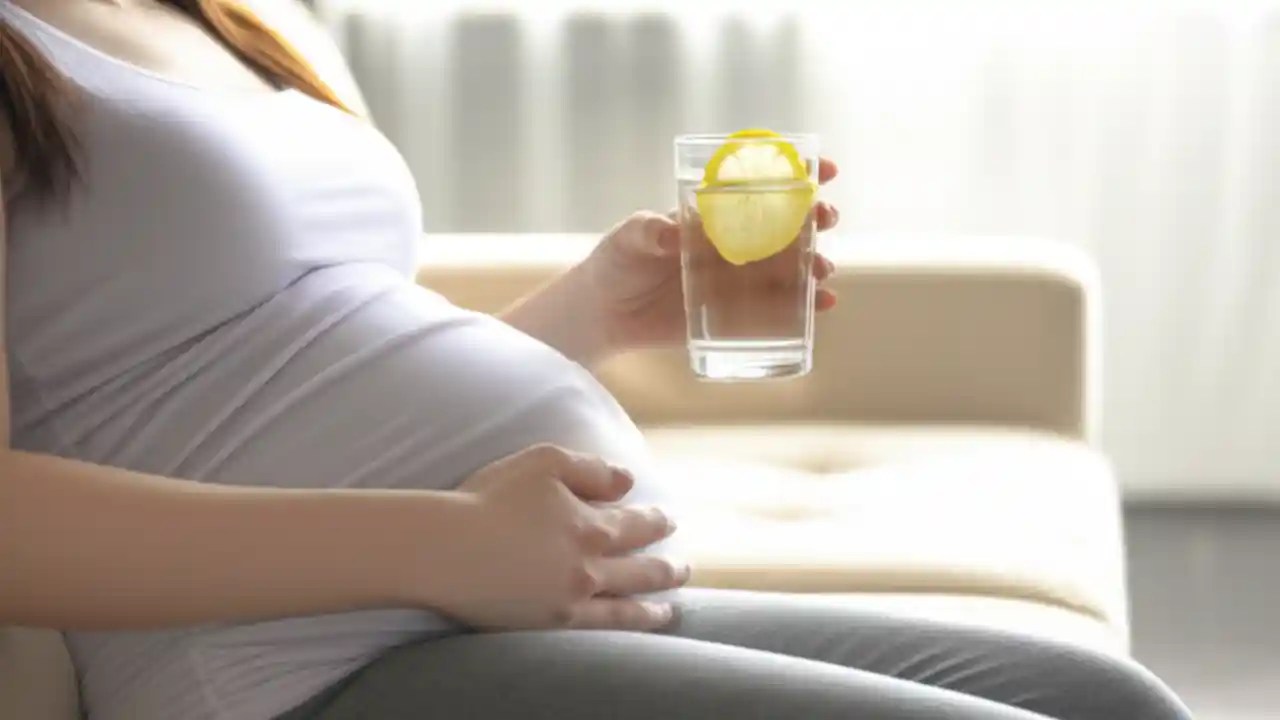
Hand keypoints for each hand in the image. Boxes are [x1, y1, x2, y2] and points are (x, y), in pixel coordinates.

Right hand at [437, 445, 686, 630]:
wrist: (446, 548)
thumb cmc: (489, 498)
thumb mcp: (544, 461)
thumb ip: (591, 469)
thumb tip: (628, 483)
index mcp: (591, 524)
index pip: (635, 524)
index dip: (655, 522)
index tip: (668, 522)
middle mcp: (590, 565)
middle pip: (640, 567)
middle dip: (666, 567)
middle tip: (683, 568)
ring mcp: (573, 599)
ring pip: (628, 605)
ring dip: (655, 603)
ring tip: (671, 607)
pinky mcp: (551, 624)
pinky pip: (599, 629)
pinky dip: (625, 627)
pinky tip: (633, 628)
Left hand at [582, 158, 841, 354]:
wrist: (606, 314)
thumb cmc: (617, 263)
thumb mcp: (629, 238)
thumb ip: (650, 231)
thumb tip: (673, 232)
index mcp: (715, 214)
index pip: (762, 187)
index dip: (798, 175)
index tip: (825, 169)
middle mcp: (736, 243)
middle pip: (788, 225)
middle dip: (817, 218)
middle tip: (826, 218)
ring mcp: (740, 280)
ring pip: (791, 266)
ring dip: (816, 262)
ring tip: (821, 268)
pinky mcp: (738, 316)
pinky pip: (780, 309)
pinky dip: (806, 306)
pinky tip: (822, 304)